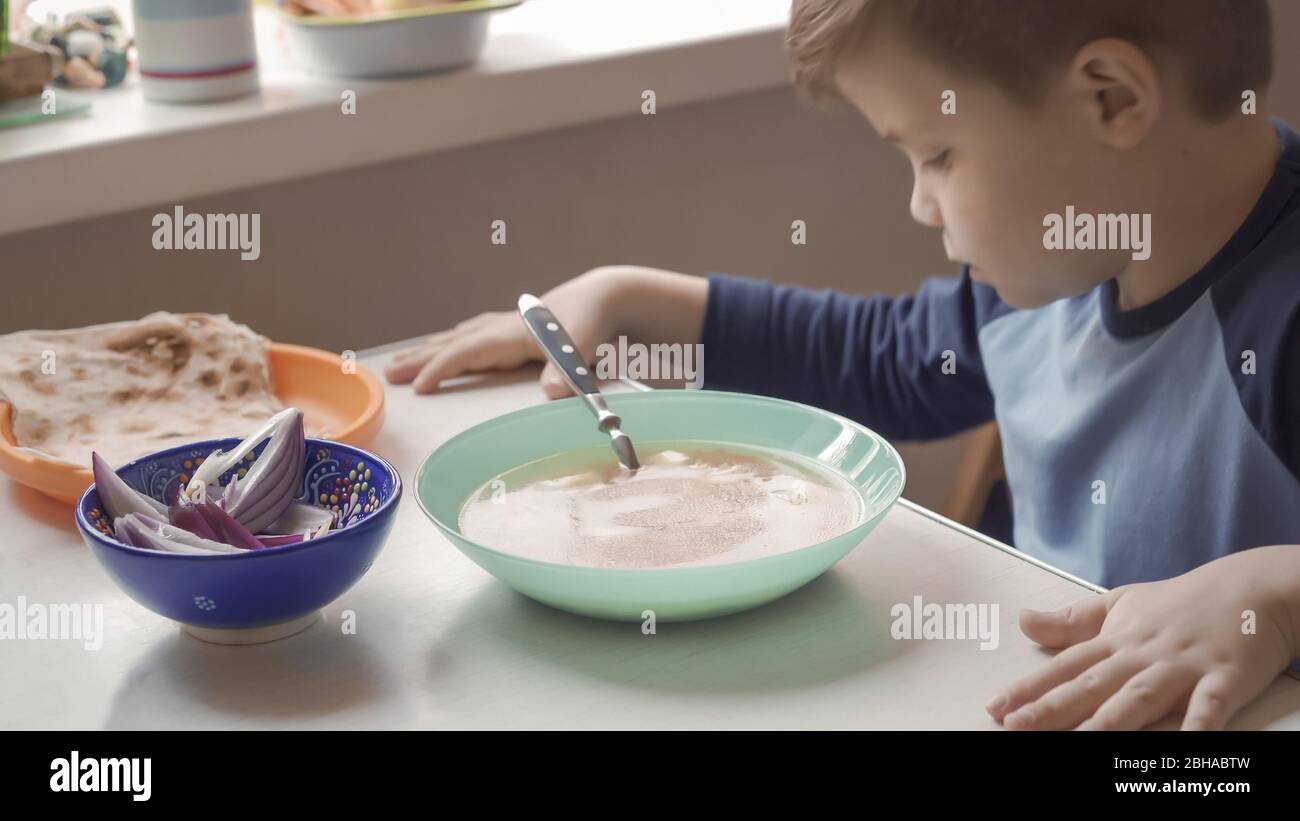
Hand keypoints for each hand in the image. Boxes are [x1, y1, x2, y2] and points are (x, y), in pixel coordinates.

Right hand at [384, 266, 635, 398]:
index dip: (441, 368)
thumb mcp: (581, 350)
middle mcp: (503, 327)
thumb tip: (551, 393)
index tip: (418, 387)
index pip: (468, 352)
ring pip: (459, 338)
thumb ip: (565, 373)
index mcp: (513, 333)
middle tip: (386, 373)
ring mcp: (506, 326)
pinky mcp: (514, 328)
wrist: (606, 295)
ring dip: (431, 350)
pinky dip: (453, 342)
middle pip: (454, 343)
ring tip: (402, 359)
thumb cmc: (593, 322)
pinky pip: (473, 336)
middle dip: (420, 359)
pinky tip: (447, 342)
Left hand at [987, 545, 1298, 729]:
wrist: (1252, 586)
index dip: (1029, 688)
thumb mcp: (1121, 604)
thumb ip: (1071, 620)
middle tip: (1016, 727)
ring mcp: (1183, 666)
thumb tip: (1022, 621)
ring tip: (1079, 742)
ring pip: (1140, 698)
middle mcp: (1143, 654)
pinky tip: (1182, 745)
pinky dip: (1196, 726)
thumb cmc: (1181, 602)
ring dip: (1109, 722)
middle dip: (1053, 709)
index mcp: (1117, 640)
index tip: (996, 707)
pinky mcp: (1225, 677)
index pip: (1065, 667)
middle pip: (1092, 685)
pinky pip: (1209, 707)